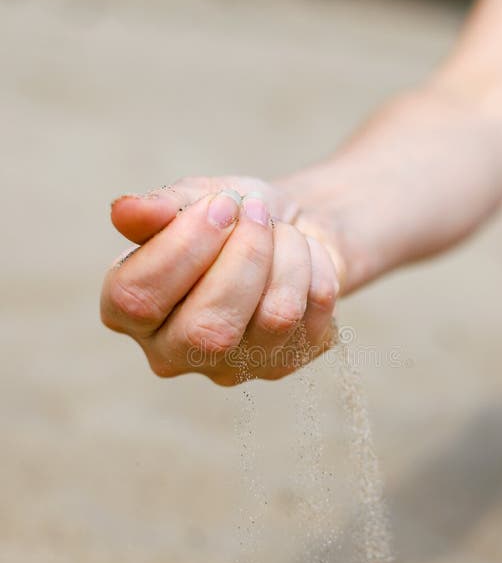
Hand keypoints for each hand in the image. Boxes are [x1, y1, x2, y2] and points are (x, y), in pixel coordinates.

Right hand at [100, 176, 339, 384]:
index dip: (183, 245)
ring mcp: (232, 366)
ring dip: (286, 253)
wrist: (287, 226)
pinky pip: (313, 311)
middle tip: (255, 211)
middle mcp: (173, 352)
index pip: (136, 299)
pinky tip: (302, 254)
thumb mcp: (194, 196)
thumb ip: (160, 207)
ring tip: (280, 227)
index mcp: (129, 311)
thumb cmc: (229, 215)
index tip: (220, 203)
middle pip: (208, 329)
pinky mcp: (283, 363)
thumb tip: (124, 212)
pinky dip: (315, 264)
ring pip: (274, 318)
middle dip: (244, 257)